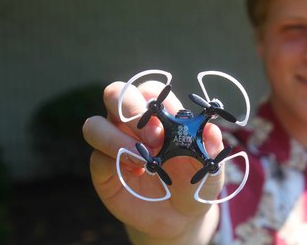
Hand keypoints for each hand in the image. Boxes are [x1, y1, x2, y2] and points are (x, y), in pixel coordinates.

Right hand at [82, 80, 223, 243]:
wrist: (180, 216)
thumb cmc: (194, 182)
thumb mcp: (208, 169)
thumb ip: (210, 150)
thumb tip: (212, 131)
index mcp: (158, 114)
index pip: (149, 90)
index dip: (156, 100)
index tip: (173, 122)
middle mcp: (130, 123)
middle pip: (114, 94)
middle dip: (130, 109)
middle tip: (156, 137)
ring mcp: (113, 144)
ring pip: (94, 125)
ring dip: (115, 138)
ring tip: (143, 159)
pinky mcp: (104, 169)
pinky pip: (97, 158)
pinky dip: (114, 162)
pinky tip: (137, 173)